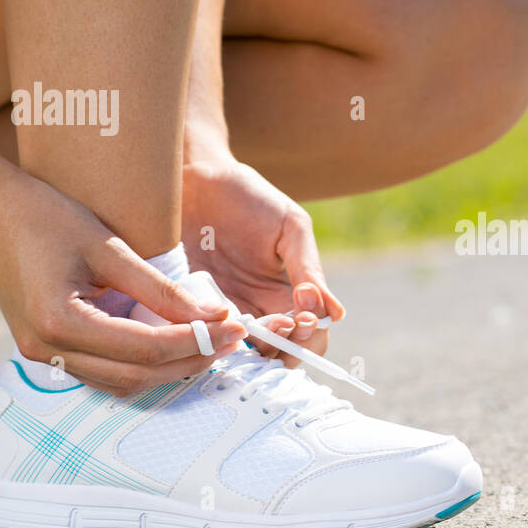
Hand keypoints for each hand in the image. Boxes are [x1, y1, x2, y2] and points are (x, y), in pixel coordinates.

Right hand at [0, 172, 246, 394]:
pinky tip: (172, 344)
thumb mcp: (109, 246)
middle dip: (190, 360)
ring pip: (120, 382)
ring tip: (211, 343)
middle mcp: (47, 349)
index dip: (197, 341)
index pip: (146, 349)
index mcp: (60, 322)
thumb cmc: (43, 215)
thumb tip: (212, 315)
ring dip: (169, 368)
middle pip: (136, 376)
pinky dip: (142, 365)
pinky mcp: (46, 348)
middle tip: (232, 339)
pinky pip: (103, 372)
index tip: (234, 326)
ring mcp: (41, 354)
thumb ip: (160, 288)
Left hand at [181, 157, 343, 357]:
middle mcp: (258, 308)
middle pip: (280, 352)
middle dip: (284, 347)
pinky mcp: (191, 307)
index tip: (303, 318)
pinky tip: (217, 322)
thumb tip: (335, 314)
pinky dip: (214, 337)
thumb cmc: (249, 196)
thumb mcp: (290, 228)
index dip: (311, 337)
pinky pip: (205, 335)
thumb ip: (309, 269)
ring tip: (249, 323)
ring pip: (244, 351)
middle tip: (277, 324)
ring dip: (251, 347)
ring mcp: (225, 311)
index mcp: (288, 292)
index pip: (310, 334)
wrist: (195, 176)